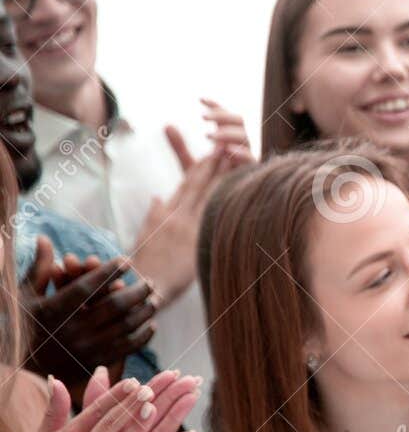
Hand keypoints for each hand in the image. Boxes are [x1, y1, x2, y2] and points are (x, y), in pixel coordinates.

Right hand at [19, 241, 152, 395]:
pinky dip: (143, 335)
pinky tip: (151, 324)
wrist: (29, 369)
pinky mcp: (98, 362)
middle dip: (138, 291)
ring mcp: (87, 348)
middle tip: (151, 281)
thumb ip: (40, 268)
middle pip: (115, 306)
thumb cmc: (30, 326)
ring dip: (145, 311)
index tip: (127, 260)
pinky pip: (128, 347)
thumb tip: (45, 238)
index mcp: (54, 311)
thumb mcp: (27, 297)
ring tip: (156, 299)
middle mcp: (72, 331)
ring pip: (126, 326)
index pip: (87, 287)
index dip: (109, 272)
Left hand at [91, 369, 200, 431]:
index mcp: (130, 428)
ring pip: (165, 431)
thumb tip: (100, 370)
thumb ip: (98, 401)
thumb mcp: (93, 429)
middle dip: (177, 395)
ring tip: (192, 397)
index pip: (147, 402)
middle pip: (161, 414)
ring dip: (179, 414)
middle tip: (193, 379)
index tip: (174, 372)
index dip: (160, 387)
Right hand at [131, 103, 250, 306]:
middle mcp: (177, 217)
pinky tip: (241, 191)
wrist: (143, 285)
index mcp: (163, 214)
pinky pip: (215, 218)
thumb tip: (158, 197)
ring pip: (209, 197)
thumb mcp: (145, 235)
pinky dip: (227, 202)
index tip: (211, 154)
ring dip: (223, 177)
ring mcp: (189, 228)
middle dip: (213, 164)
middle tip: (227, 146)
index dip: (200, 168)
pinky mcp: (198, 242)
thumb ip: (155, 214)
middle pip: (199, 185)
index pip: (186, 185)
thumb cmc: (143, 265)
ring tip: (235, 160)